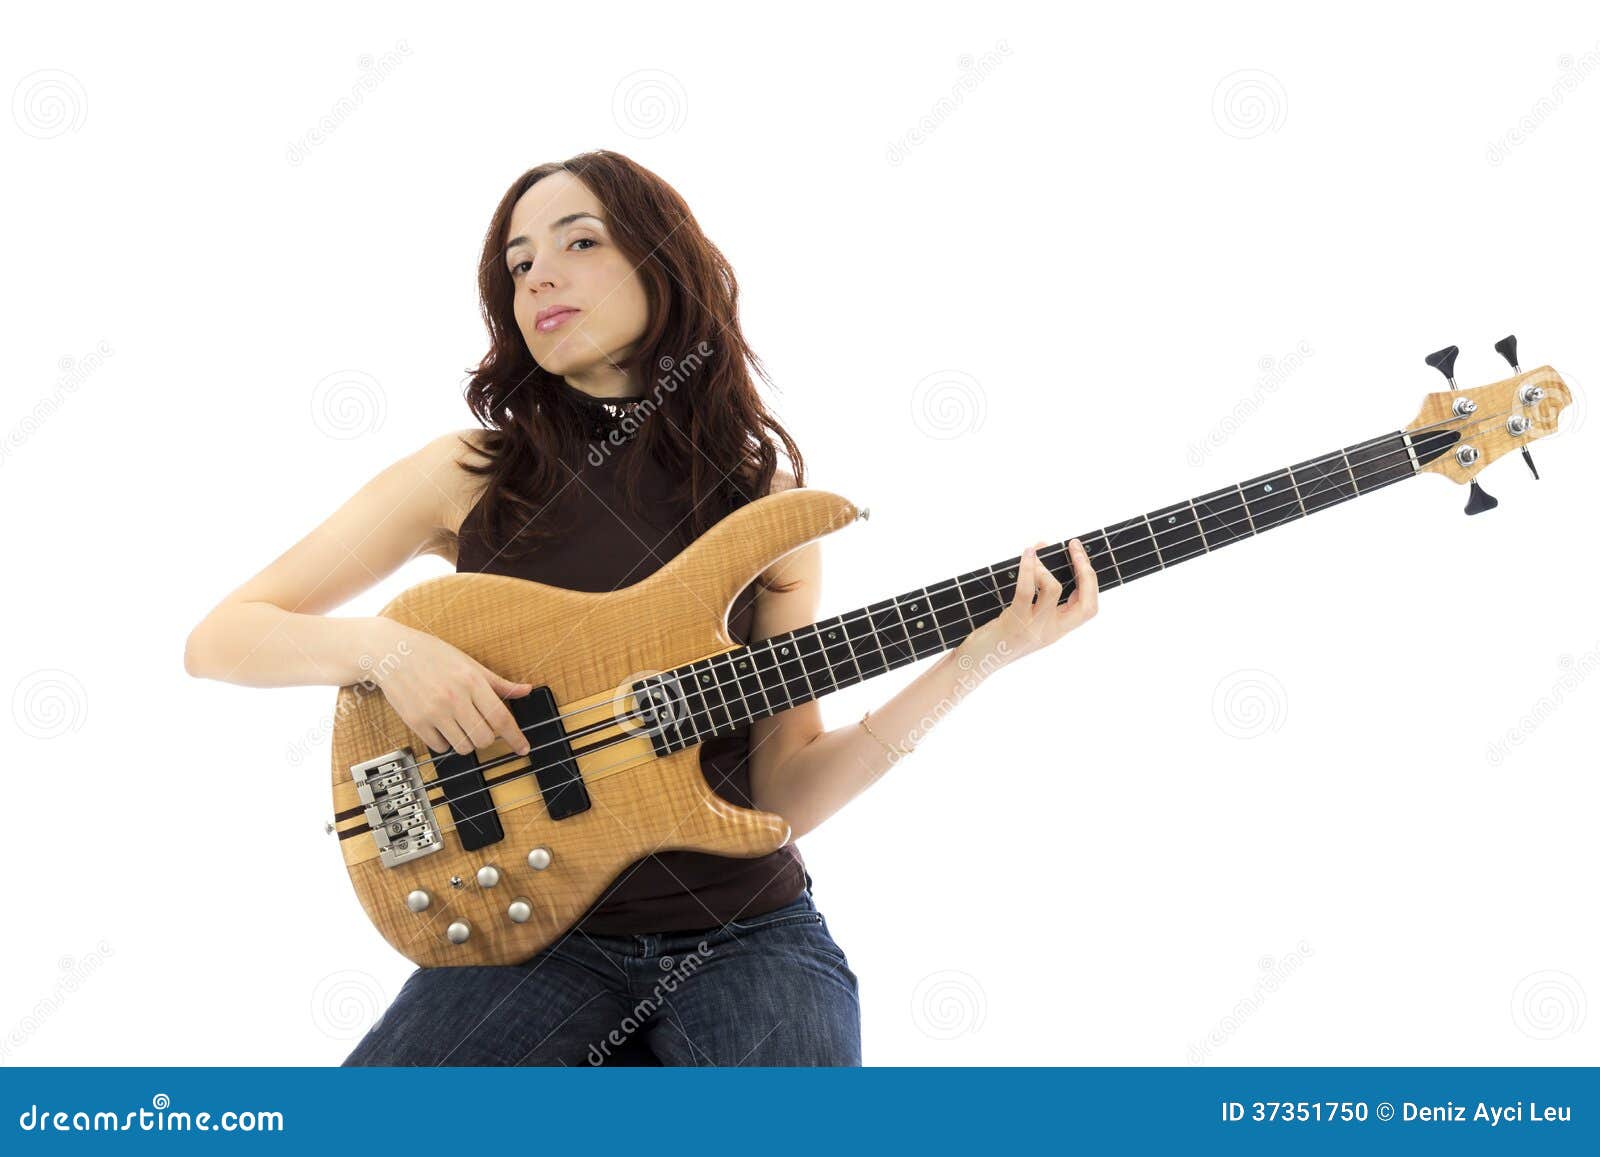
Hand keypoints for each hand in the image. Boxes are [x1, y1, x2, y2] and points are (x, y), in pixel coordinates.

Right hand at [364, 621, 532, 756]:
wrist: (392, 652)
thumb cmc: (433, 654)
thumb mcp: (469, 663)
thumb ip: (498, 682)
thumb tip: (526, 690)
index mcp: (471, 681)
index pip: (501, 717)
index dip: (515, 737)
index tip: (523, 748)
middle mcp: (454, 698)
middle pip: (484, 738)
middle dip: (488, 738)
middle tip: (482, 727)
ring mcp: (433, 712)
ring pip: (464, 747)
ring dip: (467, 742)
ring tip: (460, 725)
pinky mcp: (416, 722)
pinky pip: (440, 747)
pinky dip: (445, 742)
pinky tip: (442, 726)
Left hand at [957, 538, 1098, 672]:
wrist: (975, 663)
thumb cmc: (996, 637)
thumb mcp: (1025, 621)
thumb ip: (1037, 598)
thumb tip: (1040, 553)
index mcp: (1057, 630)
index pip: (1088, 608)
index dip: (1090, 581)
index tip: (1081, 557)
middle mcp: (1050, 631)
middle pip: (1086, 604)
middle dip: (1085, 569)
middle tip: (1074, 545)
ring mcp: (1034, 628)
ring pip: (1054, 589)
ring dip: (1045, 565)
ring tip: (1034, 553)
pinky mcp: (1014, 622)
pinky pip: (1027, 590)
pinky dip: (1028, 568)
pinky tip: (1027, 554)